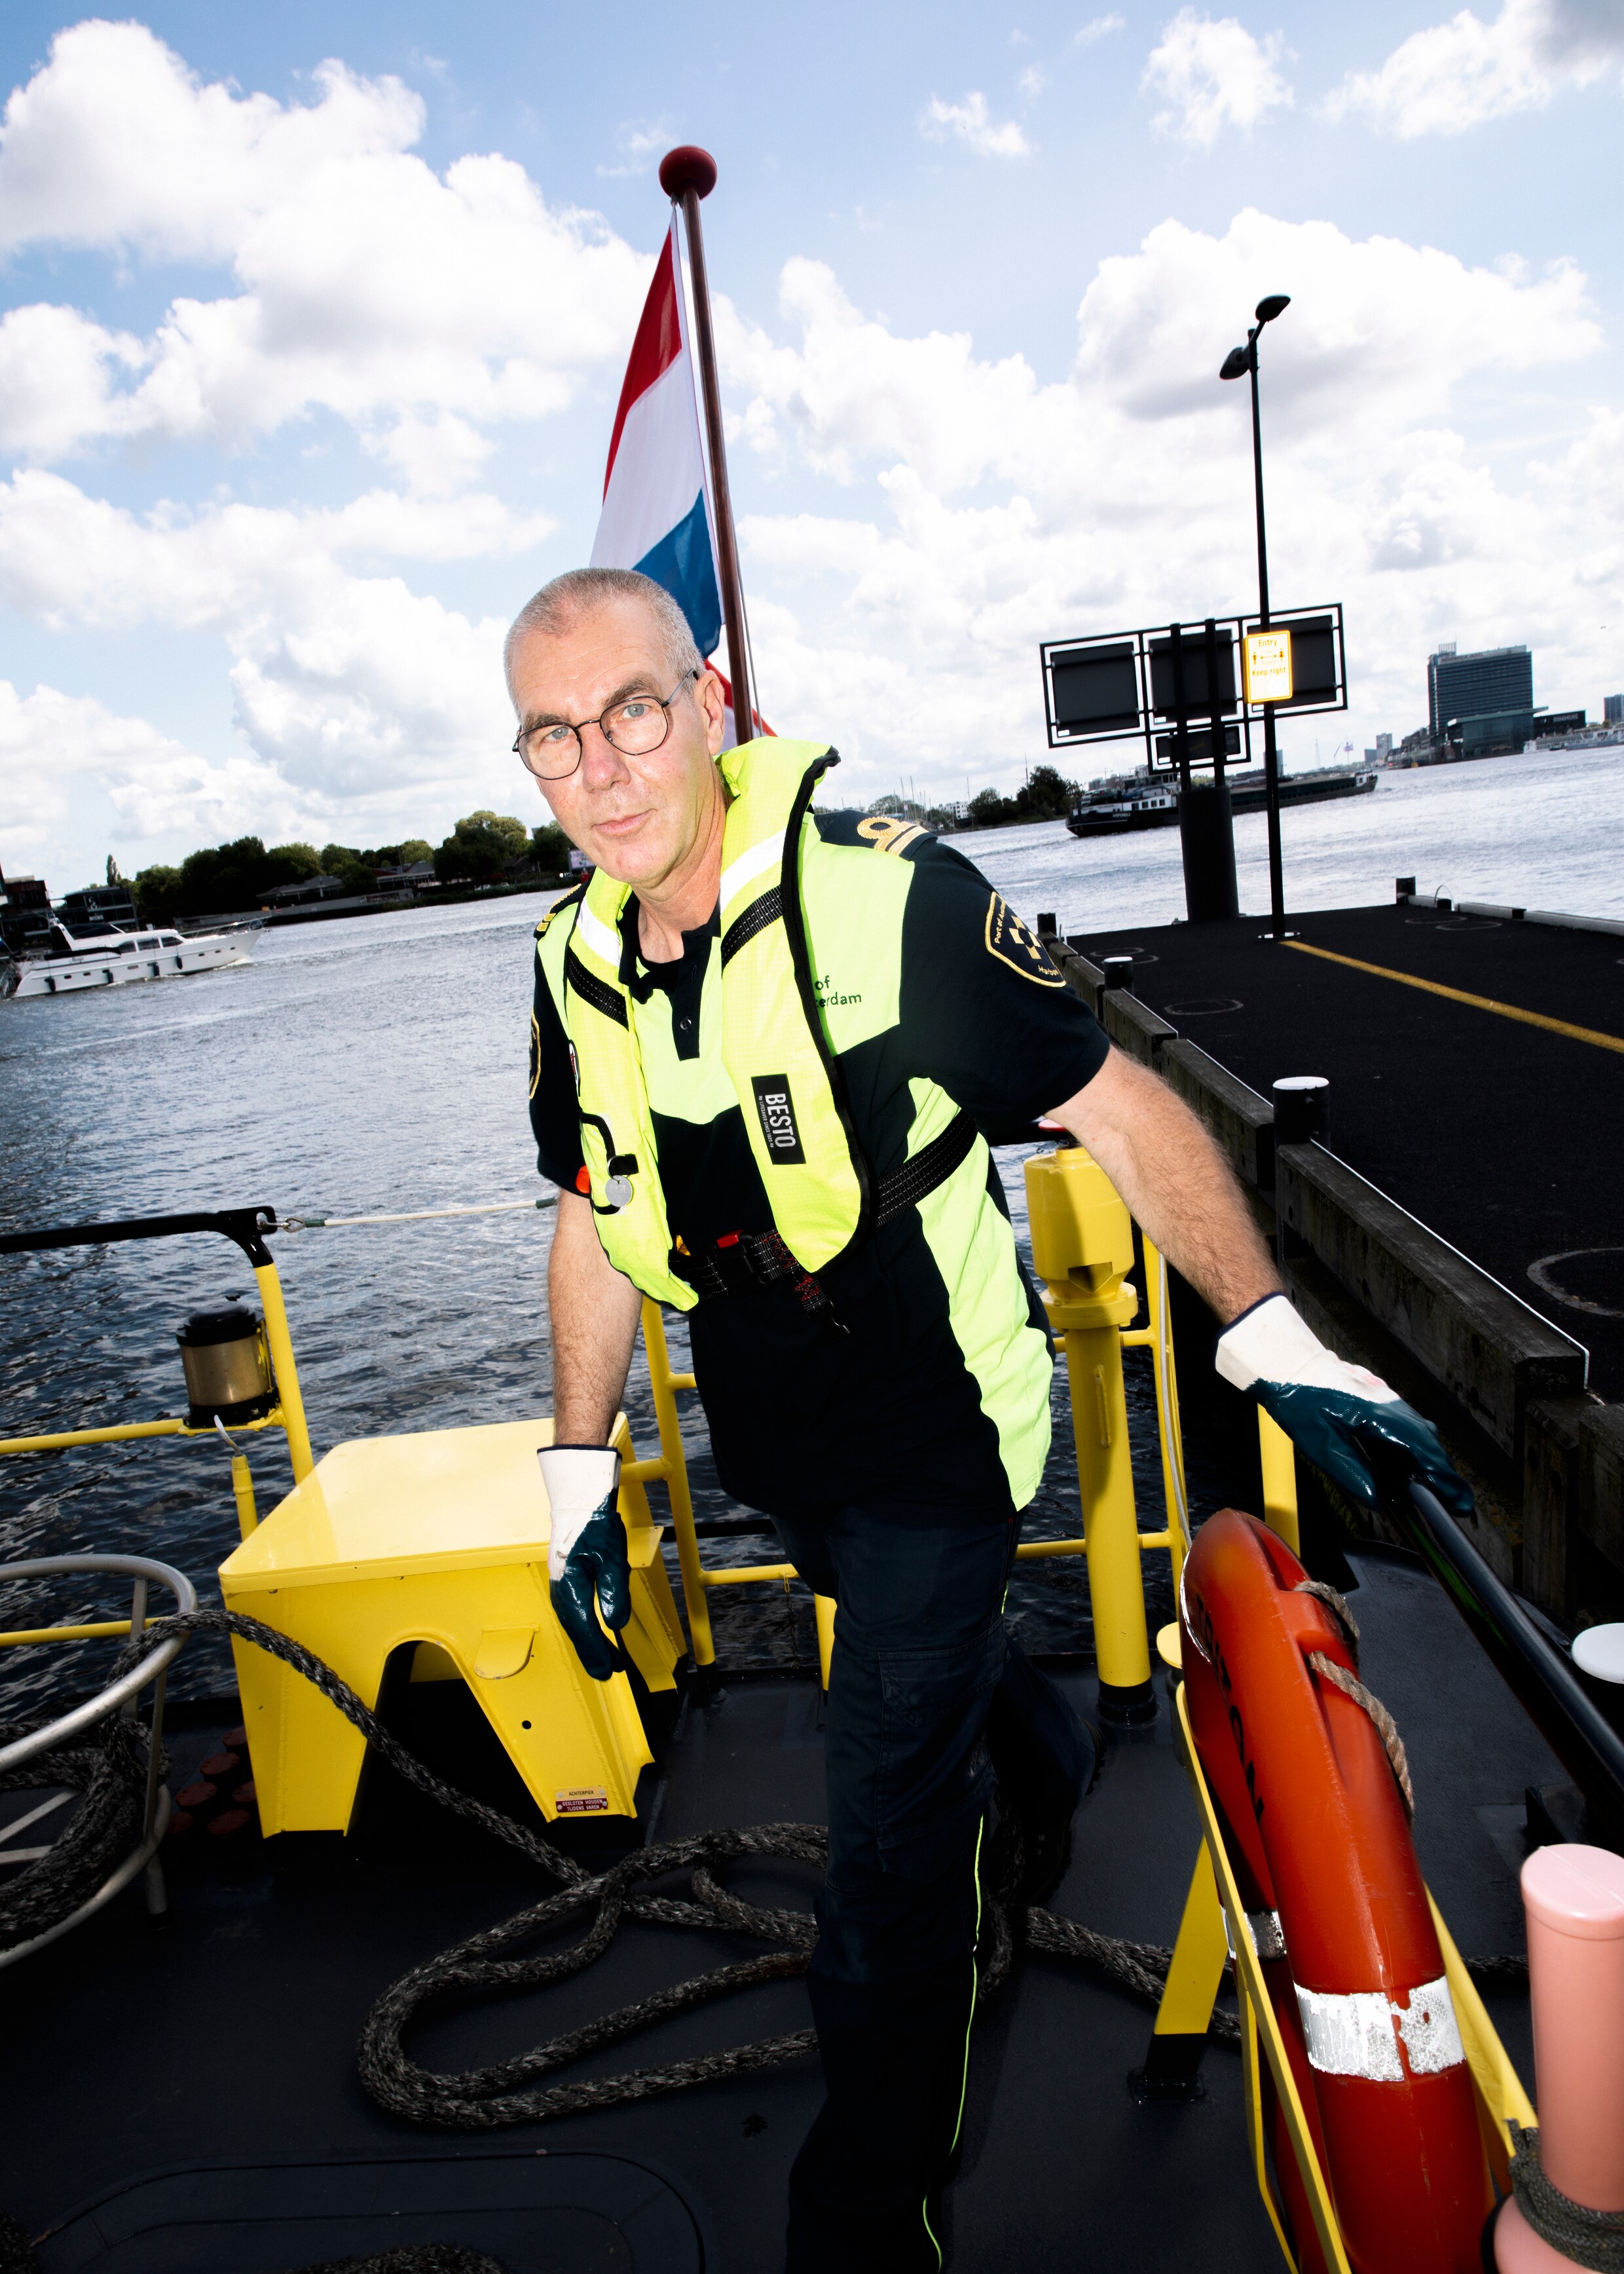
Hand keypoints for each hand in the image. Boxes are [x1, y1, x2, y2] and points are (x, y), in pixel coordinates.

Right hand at [537, 1445, 630, 1679]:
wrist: (578, 1502)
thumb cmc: (594, 1526)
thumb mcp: (612, 1558)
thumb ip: (614, 1592)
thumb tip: (615, 1624)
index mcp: (570, 1586)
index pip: (585, 1627)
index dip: (597, 1651)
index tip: (611, 1668)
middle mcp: (560, 1590)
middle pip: (576, 1631)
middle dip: (592, 1653)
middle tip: (608, 1673)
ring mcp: (559, 1586)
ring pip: (572, 1623)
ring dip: (587, 1643)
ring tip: (603, 1660)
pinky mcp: (563, 1581)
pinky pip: (572, 1613)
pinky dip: (582, 1629)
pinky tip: (591, 1635)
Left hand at [1215, 1294, 1473, 1520]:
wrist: (1290, 1363)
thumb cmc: (1300, 1398)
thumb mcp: (1320, 1443)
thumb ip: (1351, 1472)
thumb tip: (1377, 1500)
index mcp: (1379, 1415)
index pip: (1423, 1452)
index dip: (1444, 1479)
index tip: (1460, 1501)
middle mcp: (1390, 1405)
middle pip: (1430, 1443)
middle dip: (1446, 1474)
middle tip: (1458, 1503)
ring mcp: (1388, 1399)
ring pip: (1422, 1433)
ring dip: (1433, 1460)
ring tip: (1439, 1488)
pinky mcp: (1381, 1398)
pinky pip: (1408, 1424)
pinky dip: (1418, 1445)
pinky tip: (1412, 1462)